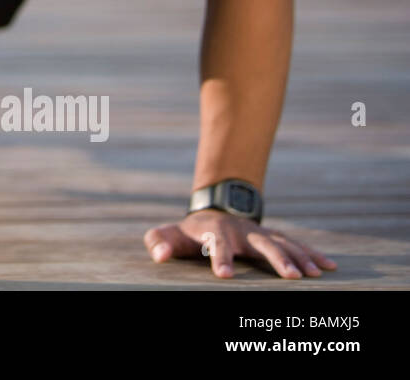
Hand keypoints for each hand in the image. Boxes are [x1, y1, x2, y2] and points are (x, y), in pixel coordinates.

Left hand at [145, 209, 337, 278]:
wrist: (211, 211)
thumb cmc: (187, 233)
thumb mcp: (169, 234)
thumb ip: (159, 242)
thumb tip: (159, 255)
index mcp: (214, 231)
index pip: (217, 245)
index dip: (220, 258)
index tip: (224, 275)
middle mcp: (241, 231)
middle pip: (261, 243)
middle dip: (276, 259)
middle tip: (291, 277)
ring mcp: (259, 233)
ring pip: (283, 243)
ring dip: (300, 257)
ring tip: (314, 275)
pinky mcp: (273, 237)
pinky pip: (296, 244)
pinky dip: (313, 253)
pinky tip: (330, 266)